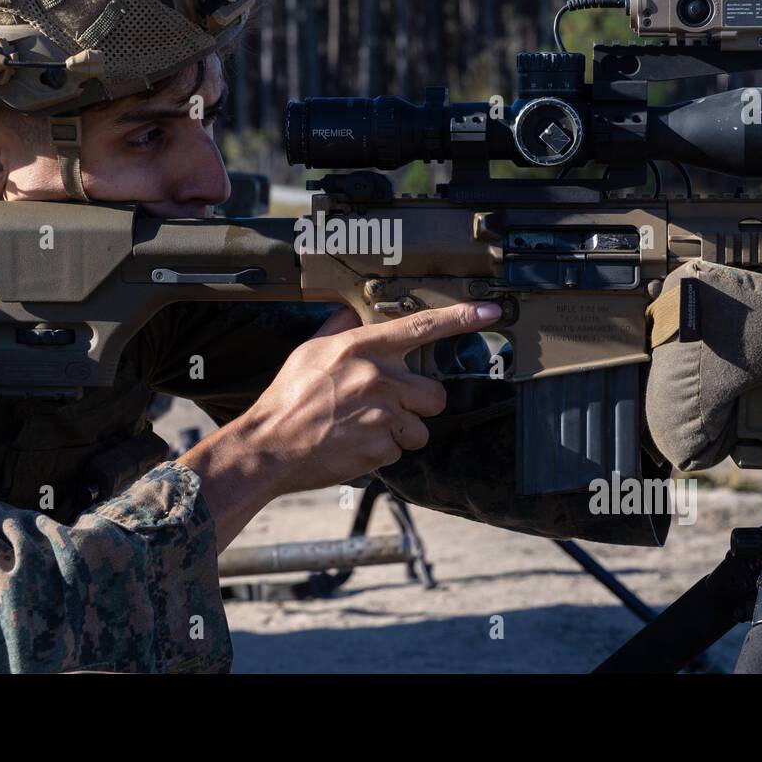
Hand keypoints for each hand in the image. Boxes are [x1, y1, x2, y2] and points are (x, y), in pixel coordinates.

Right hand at [234, 300, 503, 494]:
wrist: (270, 445)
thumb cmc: (288, 397)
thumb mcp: (310, 350)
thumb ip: (341, 329)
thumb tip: (356, 311)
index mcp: (364, 347)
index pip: (422, 326)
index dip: (462, 317)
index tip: (490, 311)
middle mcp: (379, 378)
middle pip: (435, 394)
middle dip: (418, 404)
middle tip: (389, 406)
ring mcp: (383, 416)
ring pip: (421, 428)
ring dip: (402, 431)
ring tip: (365, 427)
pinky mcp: (380, 449)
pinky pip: (399, 451)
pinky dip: (382, 451)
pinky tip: (355, 443)